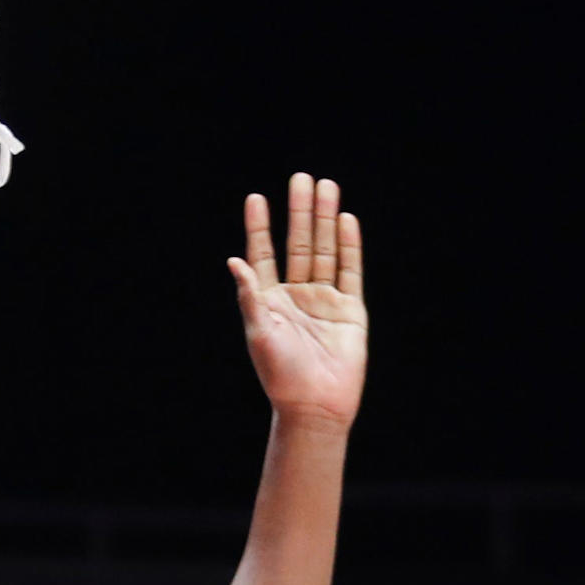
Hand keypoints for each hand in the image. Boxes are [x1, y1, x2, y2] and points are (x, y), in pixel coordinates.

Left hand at [229, 175, 366, 431]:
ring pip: (325, 251)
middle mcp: (296, 296)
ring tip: (326, 187)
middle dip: (300, 212)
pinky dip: (349, 246)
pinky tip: (346, 220)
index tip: (256, 198)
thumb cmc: (280, 374)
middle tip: (301, 178)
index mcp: (269, 301)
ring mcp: (324, 300)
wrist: (315, 406)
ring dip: (325, 220)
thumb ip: (249, 296)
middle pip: (299, 244)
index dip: (260, 227)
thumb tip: (233, 261)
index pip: (263, 255)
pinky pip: (350, 271)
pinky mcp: (350, 310)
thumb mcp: (259, 333)